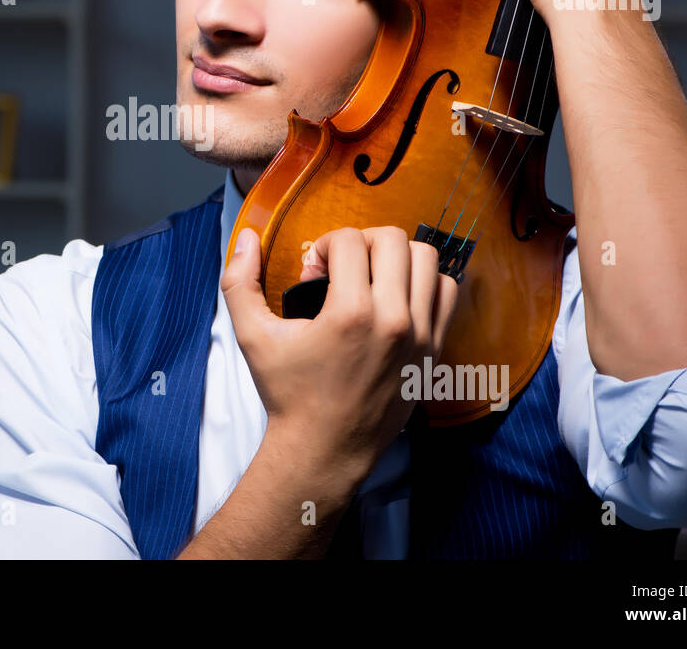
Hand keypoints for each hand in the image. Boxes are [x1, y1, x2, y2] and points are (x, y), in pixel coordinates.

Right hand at [221, 226, 457, 483]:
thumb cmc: (289, 394)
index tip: (312, 276)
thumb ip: (238, 282)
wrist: (324, 449)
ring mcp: (421, 336)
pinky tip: (397, 298)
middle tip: (342, 268)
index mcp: (350, 313)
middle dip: (361, 242)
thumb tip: (247, 237)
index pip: (349, 240)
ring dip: (396, 258)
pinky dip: (425, 283)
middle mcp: (394, 320)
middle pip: (393, 239)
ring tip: (371, 278)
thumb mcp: (251, 337)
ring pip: (427, 259)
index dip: (323, 247)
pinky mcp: (434, 351)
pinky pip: (447, 293)